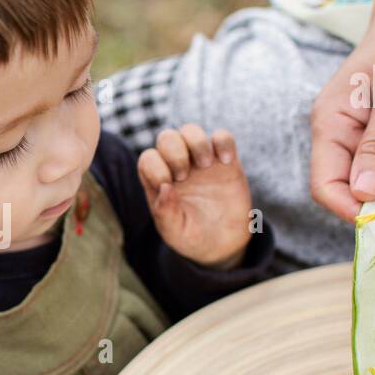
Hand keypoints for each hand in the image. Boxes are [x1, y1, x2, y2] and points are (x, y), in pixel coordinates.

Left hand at [138, 124, 252, 268]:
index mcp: (158, 181)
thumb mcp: (173, 231)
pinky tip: (226, 162)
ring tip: (204, 165)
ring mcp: (201, 161)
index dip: (154, 166)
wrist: (222, 243)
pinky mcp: (226, 162)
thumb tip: (164, 186)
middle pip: (167, 137)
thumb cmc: (191, 237)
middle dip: (173, 151)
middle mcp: (177, 166)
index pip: (148, 158)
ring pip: (191, 131)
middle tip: (184, 176)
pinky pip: (223, 137)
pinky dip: (224, 142)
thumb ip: (165, 212)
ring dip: (196, 142)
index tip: (167, 184)